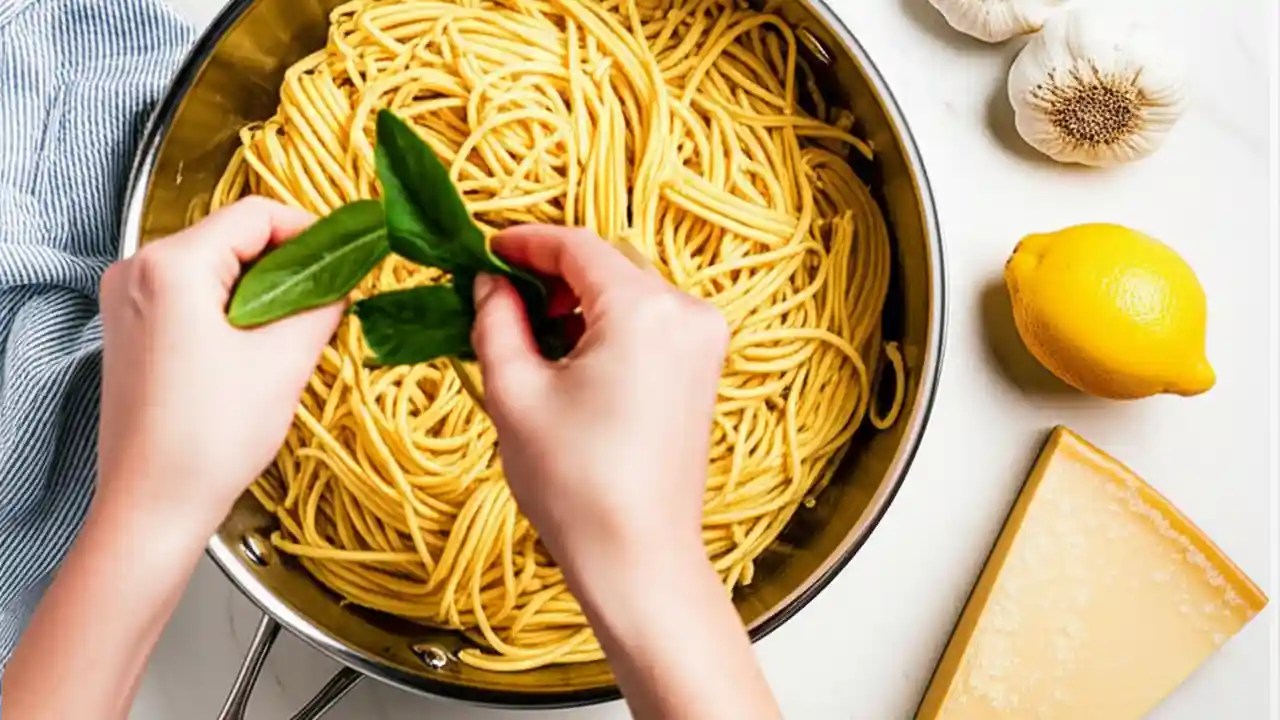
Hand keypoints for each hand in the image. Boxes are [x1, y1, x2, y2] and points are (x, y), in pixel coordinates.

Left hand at [97, 197, 341, 531]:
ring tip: (294, 331)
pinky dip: (230, 309)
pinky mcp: (127, 330)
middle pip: (230, 237)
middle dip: (286, 264)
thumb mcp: (285, 361)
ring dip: (261, 289)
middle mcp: (135, 268)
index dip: (311, 230)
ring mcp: (124, 300)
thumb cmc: (212, 436)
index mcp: (171, 265)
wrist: (151, 507)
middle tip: (329, 299)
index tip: (349, 257)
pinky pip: (190, 296)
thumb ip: (322, 304)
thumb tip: (344, 279)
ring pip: (212, 267)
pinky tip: (255, 348)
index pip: (255, 214)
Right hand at [472, 226, 777, 718]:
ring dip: (580, 304)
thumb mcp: (515, 392)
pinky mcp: (703, 370)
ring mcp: (703, 342)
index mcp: (643, 309)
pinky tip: (572, 362)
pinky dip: (609, 328)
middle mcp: (686, 313)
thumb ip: (496, 320)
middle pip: (607, 265)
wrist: (639, 558)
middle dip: (552, 277)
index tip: (488, 251)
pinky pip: (650, 323)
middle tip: (501, 303)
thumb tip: (490, 283)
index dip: (526, 242)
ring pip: (628, 293)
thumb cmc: (576, 484)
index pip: (577, 245)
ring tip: (533, 342)